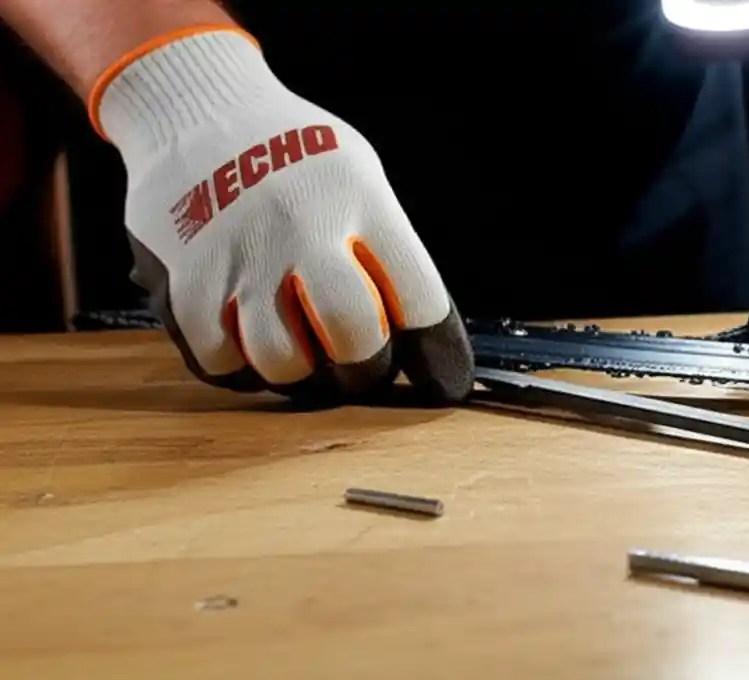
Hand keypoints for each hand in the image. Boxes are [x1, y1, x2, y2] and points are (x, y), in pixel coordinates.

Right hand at [95, 28, 472, 402]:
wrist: (192, 108)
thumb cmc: (293, 155)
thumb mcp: (359, 177)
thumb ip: (386, 250)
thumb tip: (417, 336)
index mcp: (362, 202)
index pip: (420, 301)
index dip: (440, 356)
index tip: (444, 382)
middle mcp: (304, 228)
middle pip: (355, 337)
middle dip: (367, 370)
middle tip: (360, 364)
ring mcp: (242, 255)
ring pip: (283, 362)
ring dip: (300, 371)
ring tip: (301, 348)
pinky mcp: (186, 279)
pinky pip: (219, 360)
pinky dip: (238, 364)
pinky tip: (247, 338)